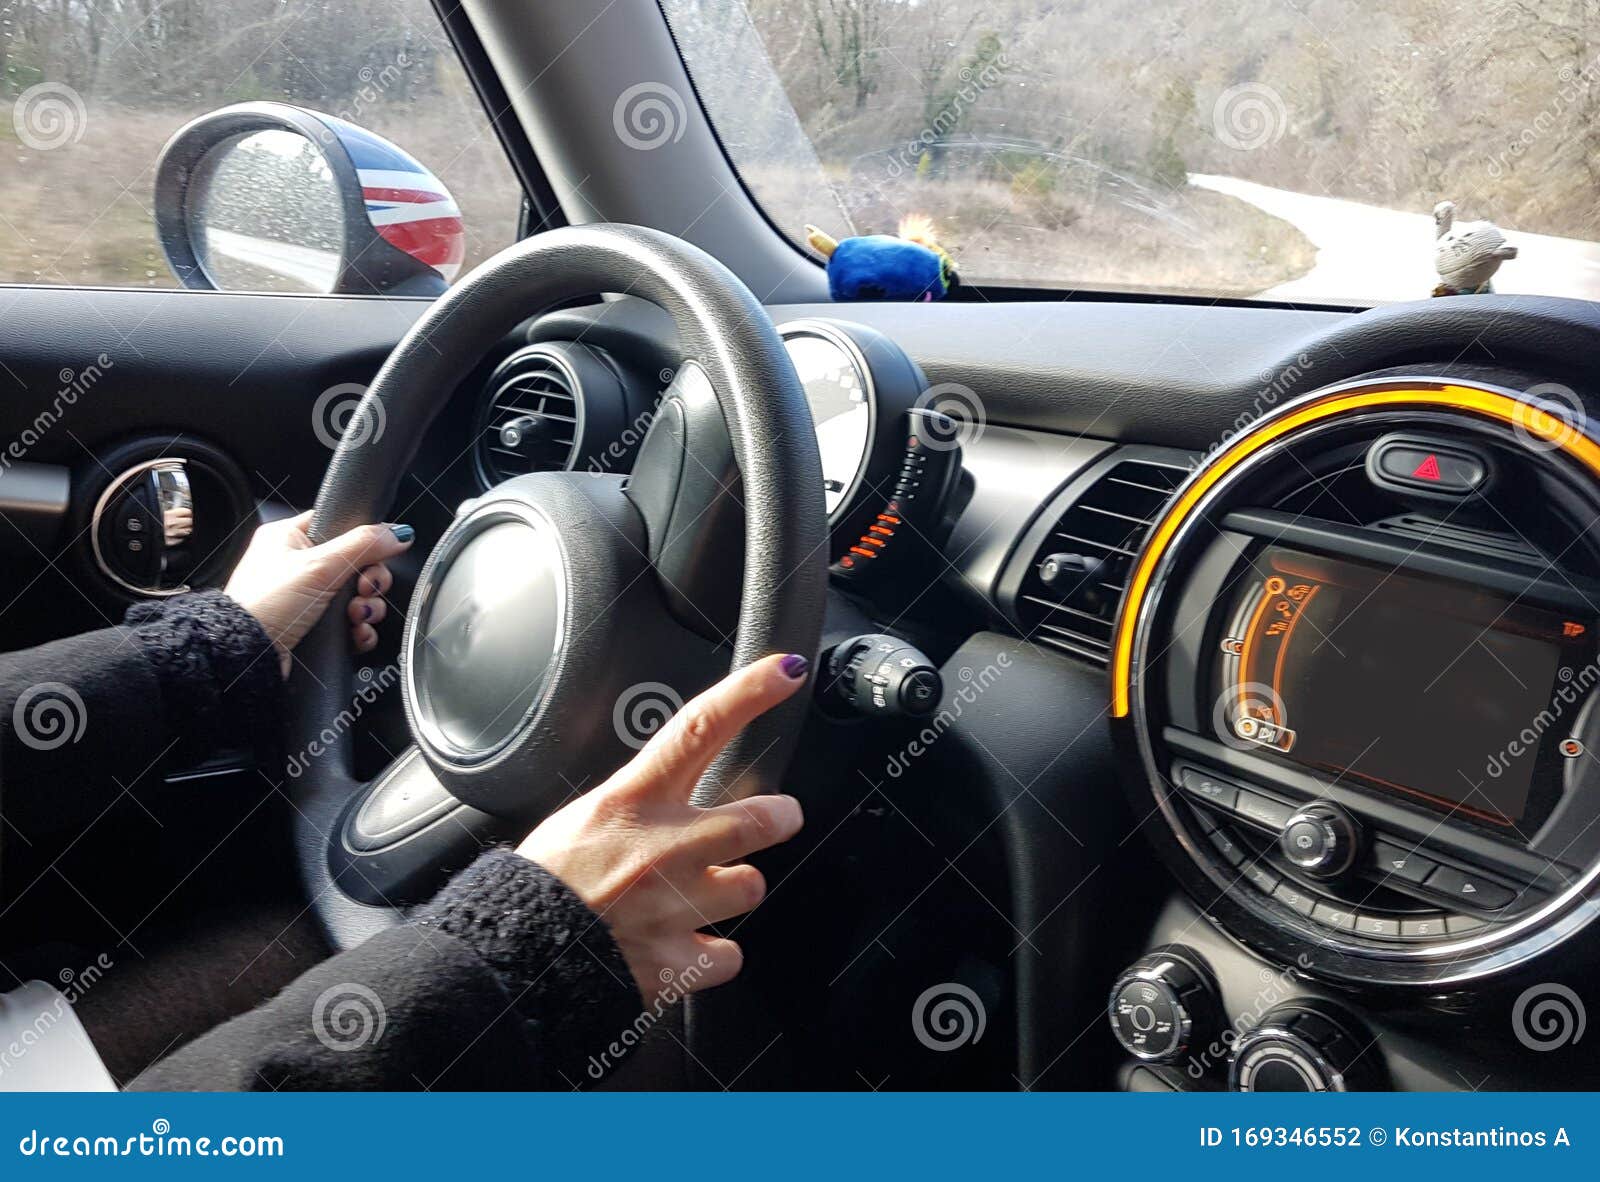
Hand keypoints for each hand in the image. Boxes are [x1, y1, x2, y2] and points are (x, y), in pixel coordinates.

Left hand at [224, 512, 414, 676]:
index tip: (377, 555)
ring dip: (367, 608)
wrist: (247, 656)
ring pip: (358, 596)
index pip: (340, 526)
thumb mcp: (319, 566)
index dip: (364, 541)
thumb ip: (363, 544)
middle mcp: (298, 566)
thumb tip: (397, 532)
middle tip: (365, 589)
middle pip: (357, 564)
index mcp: (289, 538)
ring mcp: (307, 598)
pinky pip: (352, 623)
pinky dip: (360, 630)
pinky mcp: (315, 627)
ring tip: (356, 616)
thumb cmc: (263, 606)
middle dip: (370, 582)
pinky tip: (355, 633)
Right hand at [518, 653, 810, 1003]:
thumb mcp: (585, 817)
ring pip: (750, 887)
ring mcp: (676, 907)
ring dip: (732, 892)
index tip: (786, 672)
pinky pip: (730, 956)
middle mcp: (664, 848)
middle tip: (777, 817)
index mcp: (633, 801)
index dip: (750, 694)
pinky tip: (685, 946)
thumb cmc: (541, 886)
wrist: (508, 961)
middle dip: (779, 816)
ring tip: (695, 898)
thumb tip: (674, 795)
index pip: (700, 729)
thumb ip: (639, 804)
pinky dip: (712, 955)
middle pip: (762, 817)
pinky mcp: (679, 962)